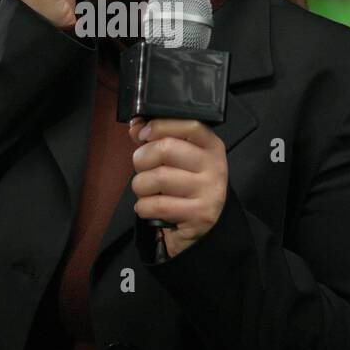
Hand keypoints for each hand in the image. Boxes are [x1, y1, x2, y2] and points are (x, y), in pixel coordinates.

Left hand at [128, 117, 227, 258]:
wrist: (205, 225)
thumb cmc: (186, 185)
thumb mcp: (179, 159)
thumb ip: (157, 139)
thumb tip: (135, 126)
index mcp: (211, 146)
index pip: (189, 125)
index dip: (160, 126)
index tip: (143, 134)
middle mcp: (214, 167)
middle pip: (166, 148)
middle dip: (142, 158)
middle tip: (142, 169)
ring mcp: (208, 191)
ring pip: (157, 177)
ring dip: (140, 186)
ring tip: (146, 191)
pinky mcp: (198, 215)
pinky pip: (157, 205)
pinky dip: (143, 207)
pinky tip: (149, 208)